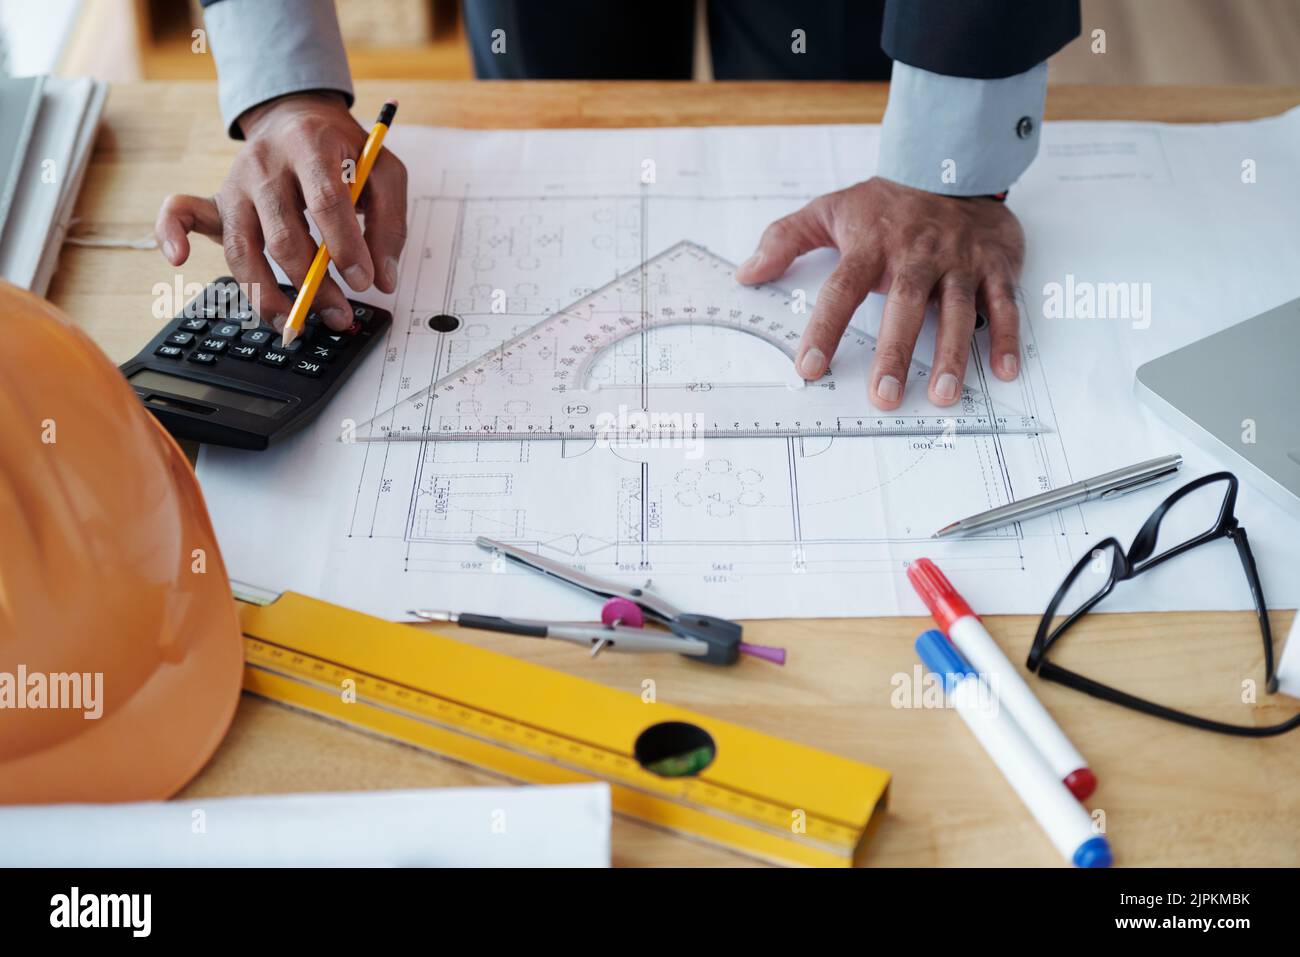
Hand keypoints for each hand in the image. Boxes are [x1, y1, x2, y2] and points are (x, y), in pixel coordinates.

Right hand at [155, 92, 407, 330]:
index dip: (345, 247)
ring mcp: (236, 182)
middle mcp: (266, 164)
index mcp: (310, 147)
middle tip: (339, 315)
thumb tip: (383, 279)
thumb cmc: (344, 151)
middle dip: (312, 285)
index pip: (326, 202)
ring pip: (241, 246)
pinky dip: (171, 233)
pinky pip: (182, 213)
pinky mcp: (218, 198)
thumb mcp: (383, 173)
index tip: (363, 281)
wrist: (299, 116)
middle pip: (283, 235)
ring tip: (289, 323)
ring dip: (264, 292)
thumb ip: (389, 223)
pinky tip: (179, 259)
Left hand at [736, 177, 1024, 409]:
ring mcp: (960, 261)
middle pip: (905, 305)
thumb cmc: (887, 202)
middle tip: (885, 396)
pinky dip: (1006, 337)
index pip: (842, 289)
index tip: (809, 367)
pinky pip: (1003, 304)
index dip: (825, 329)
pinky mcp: (995, 265)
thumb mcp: (830, 209)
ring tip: (942, 395)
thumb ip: (785, 240)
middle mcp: (917, 254)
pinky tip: (1003, 371)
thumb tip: (747, 273)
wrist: (953, 162)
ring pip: (958, 310)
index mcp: (873, 245)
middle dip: (896, 352)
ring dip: (952, 354)